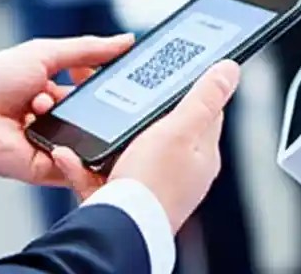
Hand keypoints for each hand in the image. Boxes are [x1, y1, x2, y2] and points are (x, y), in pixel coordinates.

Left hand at [0, 34, 135, 185]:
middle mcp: (52, 119)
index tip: (120, 77)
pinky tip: (65, 134)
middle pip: (90, 117)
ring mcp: (50, 144)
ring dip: (80, 124)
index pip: (89, 91)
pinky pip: (73, 166)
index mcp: (51, 91)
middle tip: (103, 98)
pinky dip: (75, 152)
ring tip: (60, 110)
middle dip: (97, 107)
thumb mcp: (45, 53)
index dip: (103, 85)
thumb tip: (125, 41)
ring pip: (86, 141)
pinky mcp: (45, 167)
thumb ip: (87, 49)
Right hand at [53, 61, 240, 231]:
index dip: (190, 86)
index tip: (172, 70)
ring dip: (106, 136)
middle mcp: (180, 171)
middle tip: (120, 90)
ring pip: (126, 149)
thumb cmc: (153, 184)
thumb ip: (203, 98)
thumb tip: (230, 70)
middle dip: (139, 108)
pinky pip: (99, 174)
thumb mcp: (180, 129)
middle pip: (163, 127)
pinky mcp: (122, 198)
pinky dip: (83, 163)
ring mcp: (151, 184)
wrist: (119, 230)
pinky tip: (70, 154)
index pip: (205, 110)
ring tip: (90, 119)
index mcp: (200, 153)